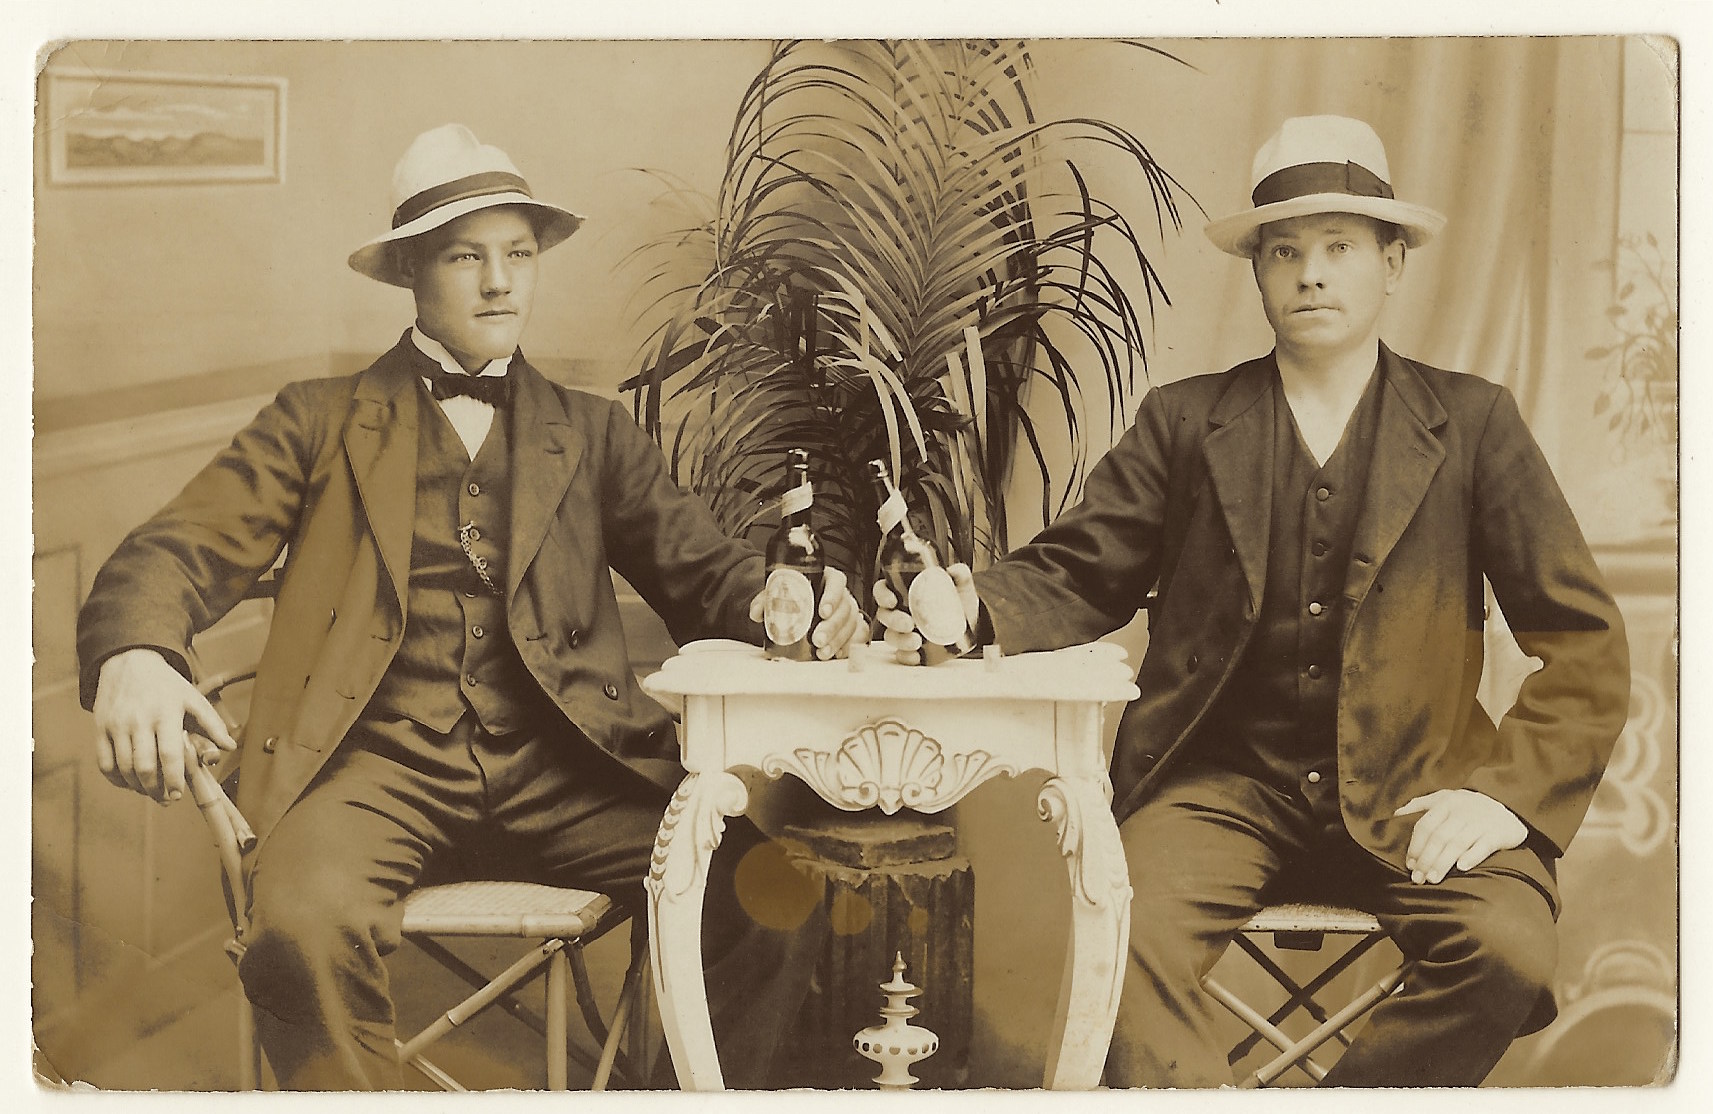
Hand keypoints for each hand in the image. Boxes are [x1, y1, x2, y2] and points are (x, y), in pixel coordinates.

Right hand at [92, 648, 236, 803]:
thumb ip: (211, 724)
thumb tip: (229, 747)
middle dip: (155, 789)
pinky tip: (130, 783)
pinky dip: (116, 780)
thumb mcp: (193, 698)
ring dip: (137, 787)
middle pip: (144, 766)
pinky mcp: (100, 729)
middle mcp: (138, 720)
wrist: (129, 661)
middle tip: (167, 799)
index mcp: (166, 713)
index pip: (169, 753)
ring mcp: (116, 725)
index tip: (178, 795)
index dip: (173, 778)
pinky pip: (104, 763)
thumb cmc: (166, 685)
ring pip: (123, 768)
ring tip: (152, 792)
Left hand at [748, 567, 867, 659]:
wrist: (800, 607)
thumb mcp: (780, 593)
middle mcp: (841, 595)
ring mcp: (847, 612)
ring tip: (821, 652)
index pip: (837, 582)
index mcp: (827, 579)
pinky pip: (853, 638)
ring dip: (836, 641)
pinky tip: (834, 654)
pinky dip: (844, 648)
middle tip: (817, 639)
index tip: (822, 611)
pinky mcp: (849, 628)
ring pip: (850, 625)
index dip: (832, 597)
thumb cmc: (794, 596)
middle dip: (832, 626)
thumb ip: (767, 600)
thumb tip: (757, 612)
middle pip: (844, 608)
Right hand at [873, 562, 979, 664]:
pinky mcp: (912, 649)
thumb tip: (956, 570)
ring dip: (900, 640)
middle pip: (884, 615)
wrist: (972, 625)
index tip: (892, 600)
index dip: (882, 594)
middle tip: (909, 623)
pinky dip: (907, 656)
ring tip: (917, 641)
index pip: (883, 590)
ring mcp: (905, 632)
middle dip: (893, 620)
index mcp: (905, 592)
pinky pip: (902, 655)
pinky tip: (917, 655)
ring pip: (891, 636)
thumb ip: (960, 576)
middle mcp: (901, 612)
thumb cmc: (959, 601)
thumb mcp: (961, 587)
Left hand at [1393, 789, 1526, 883]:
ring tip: (1433, 879)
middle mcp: (1462, 811)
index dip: (1415, 845)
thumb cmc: (1469, 806)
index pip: (1425, 825)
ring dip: (1443, 862)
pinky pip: (1484, 846)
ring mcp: (1481, 822)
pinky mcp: (1499, 833)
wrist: (1509, 803)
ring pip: (1458, 843)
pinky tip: (1461, 868)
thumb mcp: (1444, 798)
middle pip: (1439, 837)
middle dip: (1426, 859)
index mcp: (1446, 803)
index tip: (1410, 864)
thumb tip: (1396, 815)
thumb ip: (1420, 804)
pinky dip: (1472, 857)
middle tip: (1418, 878)